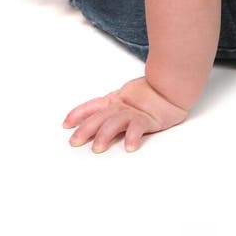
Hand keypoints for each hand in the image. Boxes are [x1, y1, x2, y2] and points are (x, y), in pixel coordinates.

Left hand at [63, 77, 188, 152]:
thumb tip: (88, 122)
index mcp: (113, 101)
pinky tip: (129, 147)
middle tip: (74, 142)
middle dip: (85, 129)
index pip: (92, 106)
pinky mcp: (147, 119)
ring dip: (105, 135)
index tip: (66, 124)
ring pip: (115, 123)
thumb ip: (108, 108)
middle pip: (99, 117)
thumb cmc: (147, 96)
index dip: (78, 114)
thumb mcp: (122, 99)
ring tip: (98, 148)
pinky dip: (133, 137)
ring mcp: (133, 113)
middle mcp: (120, 107)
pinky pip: (138, 128)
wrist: (170, 87)